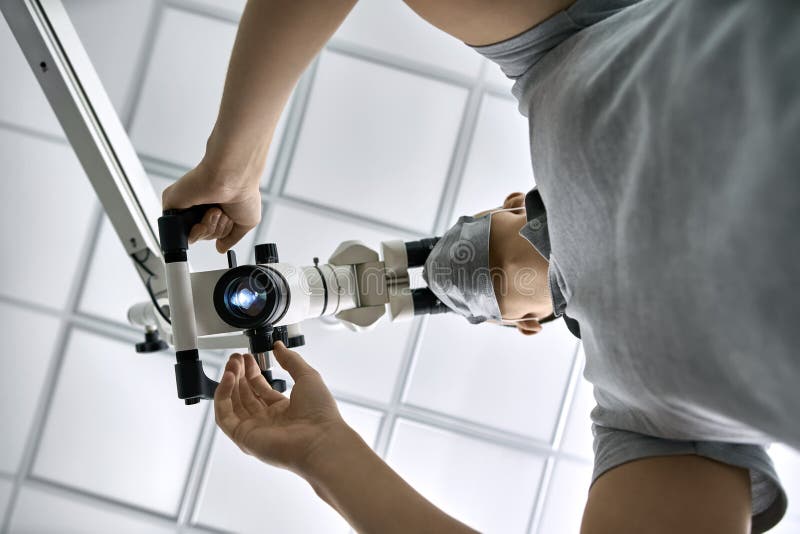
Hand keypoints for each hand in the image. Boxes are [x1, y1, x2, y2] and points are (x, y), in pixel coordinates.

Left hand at [162, 161, 261, 252]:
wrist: (233, 179)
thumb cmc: (244, 193)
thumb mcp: (247, 222)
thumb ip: (233, 237)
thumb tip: (222, 248)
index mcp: (218, 208)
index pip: (214, 232)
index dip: (221, 232)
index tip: (228, 221)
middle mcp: (202, 207)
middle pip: (205, 236)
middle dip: (217, 230)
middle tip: (223, 213)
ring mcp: (188, 206)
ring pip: (194, 236)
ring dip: (209, 228)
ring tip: (216, 210)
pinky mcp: (173, 205)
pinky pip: (179, 231)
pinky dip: (194, 230)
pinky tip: (204, 216)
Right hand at [214, 342, 347, 474]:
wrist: (319, 439)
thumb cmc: (320, 413)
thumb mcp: (307, 377)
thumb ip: (291, 360)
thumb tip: (278, 346)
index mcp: (282, 409)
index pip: (260, 389)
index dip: (251, 372)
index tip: (246, 357)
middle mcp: (267, 420)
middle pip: (244, 395)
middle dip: (238, 374)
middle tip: (235, 358)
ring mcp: (254, 429)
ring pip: (232, 404)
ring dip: (229, 382)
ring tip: (231, 365)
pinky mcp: (243, 437)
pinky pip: (224, 416)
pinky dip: (223, 396)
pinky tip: (228, 379)